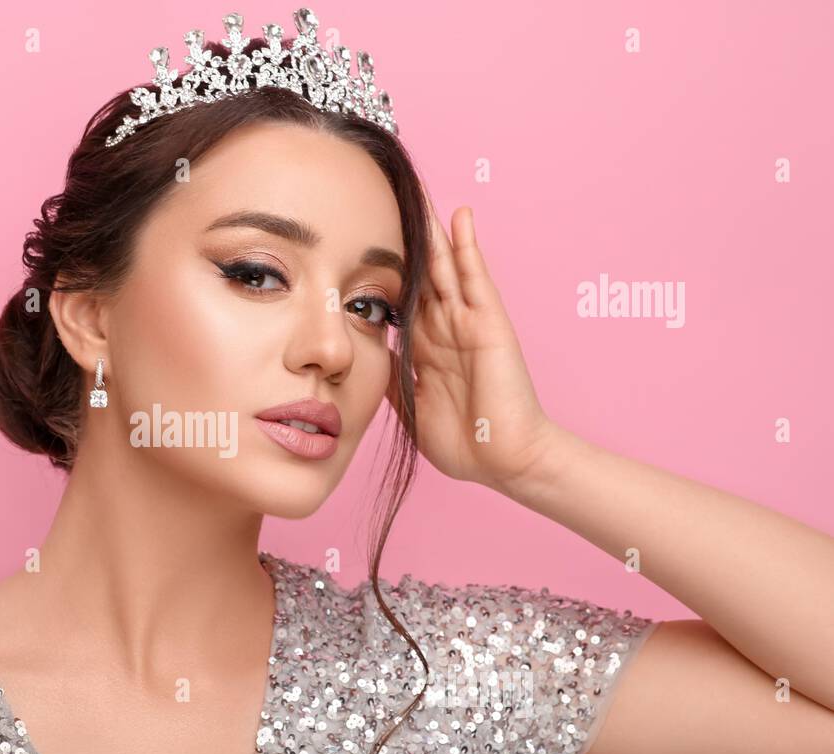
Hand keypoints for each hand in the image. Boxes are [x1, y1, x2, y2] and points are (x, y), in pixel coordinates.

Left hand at [389, 197, 560, 493]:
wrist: (503, 461)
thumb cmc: (465, 443)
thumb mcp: (410, 409)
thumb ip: (390, 380)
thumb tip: (363, 360)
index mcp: (422, 349)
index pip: (395, 301)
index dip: (376, 275)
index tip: (351, 245)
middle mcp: (443, 329)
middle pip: (418, 274)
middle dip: (401, 241)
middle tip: (381, 201)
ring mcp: (467, 323)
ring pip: (444, 267)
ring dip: (431, 231)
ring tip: (416, 192)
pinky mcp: (490, 323)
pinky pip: (477, 278)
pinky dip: (468, 246)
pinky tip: (460, 216)